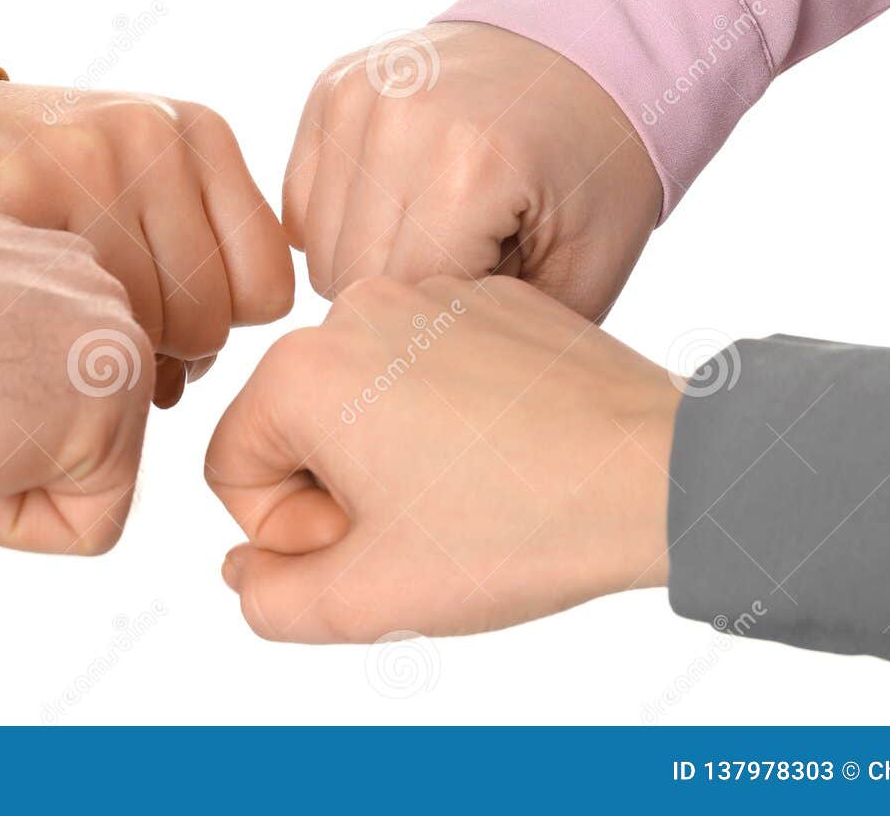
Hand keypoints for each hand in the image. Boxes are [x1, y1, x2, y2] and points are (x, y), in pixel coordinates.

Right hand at [0, 75, 293, 404]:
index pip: (268, 288)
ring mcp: (87, 160)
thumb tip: (203, 370)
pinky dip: (56, 351)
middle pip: (212, 320)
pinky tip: (20, 322)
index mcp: (197, 131)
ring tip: (58, 324)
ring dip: (107, 358)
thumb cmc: (38, 186)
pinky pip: (77, 325)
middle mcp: (153, 135)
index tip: (161, 317)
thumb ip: (194, 254)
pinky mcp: (19, 193)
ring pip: (151, 333)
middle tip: (97, 331)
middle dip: (162, 350)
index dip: (217, 326)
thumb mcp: (135, 186)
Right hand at [204, 275, 677, 640]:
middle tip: (419, 528)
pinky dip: (444, 411)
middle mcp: (355, 306)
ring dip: (389, 453)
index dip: (289, 534)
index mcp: (303, 368)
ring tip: (467, 490)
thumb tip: (247, 569)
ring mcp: (427, 289)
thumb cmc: (515, 531)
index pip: (233, 467)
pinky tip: (502, 452)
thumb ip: (270, 600)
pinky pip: (425, 362)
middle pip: (294, 425)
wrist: (656, 473)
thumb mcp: (368, 601)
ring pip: (361, 393)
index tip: (368, 546)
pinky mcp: (487, 296)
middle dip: (337, 490)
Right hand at [284, 22, 661, 319]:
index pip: (400, 304)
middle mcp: (400, 117)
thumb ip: (491, 342)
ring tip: (439, 238)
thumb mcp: (580, 277)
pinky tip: (403, 208)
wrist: (591, 53)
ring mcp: (358, 91)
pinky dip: (344, 220)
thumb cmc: (594, 173)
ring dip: (370, 261)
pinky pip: (303, 199)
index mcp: (469, 166)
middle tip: (465, 278)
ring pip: (316, 246)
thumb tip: (401, 382)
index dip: (440, 332)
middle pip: (346, 278)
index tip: (487, 313)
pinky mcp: (332, 83)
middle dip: (402, 302)